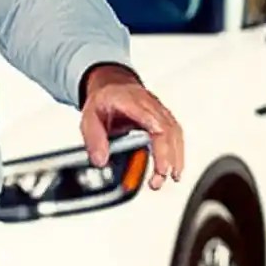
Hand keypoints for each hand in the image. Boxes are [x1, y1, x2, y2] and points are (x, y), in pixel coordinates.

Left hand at [79, 65, 183, 189]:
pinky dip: (177, 153)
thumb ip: (94, 139)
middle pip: (165, 128)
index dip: (154, 133)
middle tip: (160, 175)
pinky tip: (174, 168)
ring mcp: (159, 111)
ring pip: (174, 133)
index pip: (146, 115)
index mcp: (128, 100)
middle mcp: (148, 104)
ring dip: (175, 157)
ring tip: (169, 177)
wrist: (112, 88)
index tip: (157, 150)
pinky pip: (176, 136)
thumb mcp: (89, 117)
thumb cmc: (104, 101)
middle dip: (165, 155)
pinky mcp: (165, 119)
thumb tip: (100, 161)